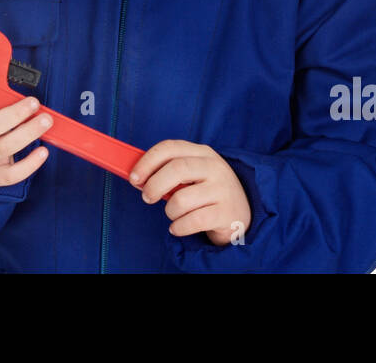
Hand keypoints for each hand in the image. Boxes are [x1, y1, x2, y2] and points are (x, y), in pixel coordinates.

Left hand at [130, 140, 251, 245]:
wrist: (242, 214)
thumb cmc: (206, 192)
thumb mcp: (192, 175)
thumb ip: (168, 171)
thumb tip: (136, 176)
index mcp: (202, 153)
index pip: (170, 148)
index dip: (147, 161)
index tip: (134, 178)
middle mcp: (214, 167)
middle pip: (176, 169)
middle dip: (154, 185)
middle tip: (147, 198)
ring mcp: (222, 190)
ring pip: (181, 200)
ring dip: (169, 211)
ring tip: (174, 214)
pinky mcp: (226, 213)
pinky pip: (192, 221)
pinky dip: (178, 227)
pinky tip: (179, 227)